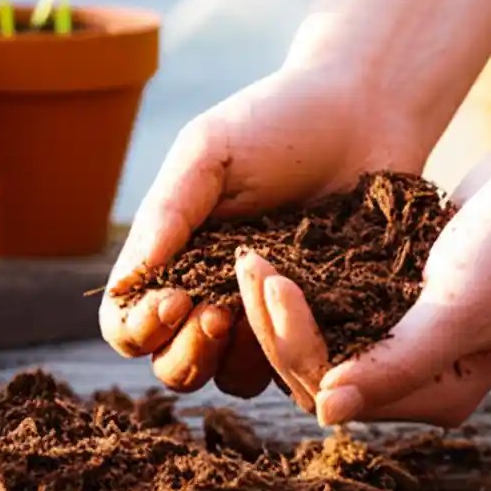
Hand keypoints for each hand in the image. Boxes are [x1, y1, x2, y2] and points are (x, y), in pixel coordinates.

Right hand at [100, 65, 436, 398]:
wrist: (366, 110)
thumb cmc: (277, 122)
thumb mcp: (209, 154)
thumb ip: (167, 214)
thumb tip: (124, 284)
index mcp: (172, 260)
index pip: (128, 323)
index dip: (139, 327)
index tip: (174, 299)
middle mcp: (211, 296)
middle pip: (172, 366)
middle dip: (186, 354)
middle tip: (216, 314)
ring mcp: (266, 315)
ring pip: (231, 380)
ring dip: (237, 361)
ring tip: (263, 310)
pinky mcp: (323, 323)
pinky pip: (299, 367)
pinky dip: (297, 354)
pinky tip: (314, 313)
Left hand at [237, 126, 490, 425]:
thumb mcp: (461, 309)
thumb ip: (396, 365)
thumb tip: (329, 411)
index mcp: (438, 394)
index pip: (336, 387)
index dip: (293, 342)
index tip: (271, 283)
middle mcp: (419, 373)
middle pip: (319, 366)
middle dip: (276, 321)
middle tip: (249, 262)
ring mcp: (409, 332)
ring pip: (322, 332)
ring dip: (284, 301)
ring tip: (256, 255)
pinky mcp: (401, 290)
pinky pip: (340, 297)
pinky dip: (310, 279)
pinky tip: (281, 249)